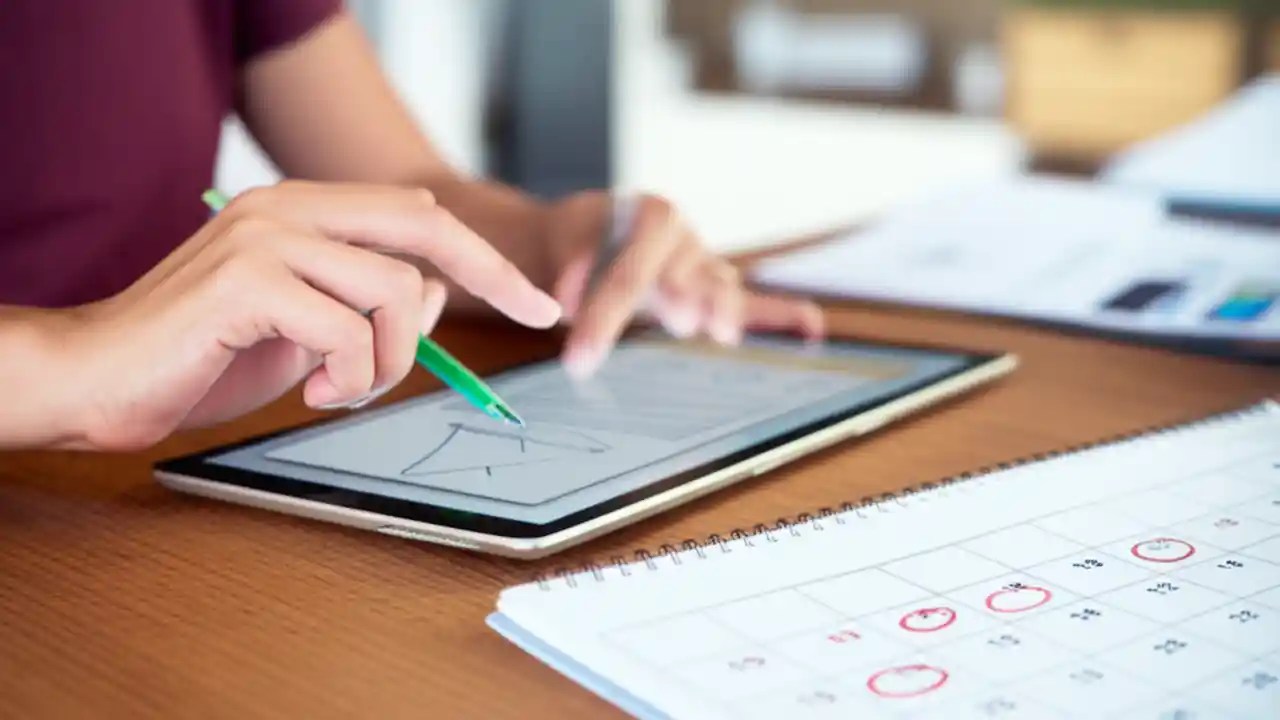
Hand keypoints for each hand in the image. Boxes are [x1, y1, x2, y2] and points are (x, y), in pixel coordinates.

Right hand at [57, 181, 559, 449]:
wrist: (98, 379)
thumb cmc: (202, 358)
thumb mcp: (308, 334)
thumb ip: (366, 307)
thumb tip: (434, 293)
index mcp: (301, 210)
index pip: (417, 216)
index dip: (484, 257)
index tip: (535, 302)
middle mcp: (286, 207)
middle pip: (423, 225)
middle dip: (491, 275)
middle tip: (533, 318)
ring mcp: (266, 237)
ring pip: (394, 290)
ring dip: (389, 360)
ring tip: (341, 389)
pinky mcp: (246, 280)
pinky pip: (348, 330)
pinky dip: (349, 376)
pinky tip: (308, 392)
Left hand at [543, 192, 824, 376]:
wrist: (578, 236)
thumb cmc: (571, 242)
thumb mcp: (558, 246)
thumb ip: (567, 268)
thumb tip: (564, 295)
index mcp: (647, 213)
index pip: (629, 270)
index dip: (603, 315)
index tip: (580, 359)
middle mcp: (684, 234)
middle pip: (681, 277)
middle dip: (680, 298)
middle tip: (677, 318)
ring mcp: (704, 262)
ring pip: (720, 287)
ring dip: (723, 309)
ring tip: (723, 332)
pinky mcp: (714, 290)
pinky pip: (756, 303)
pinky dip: (785, 316)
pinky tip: (812, 329)